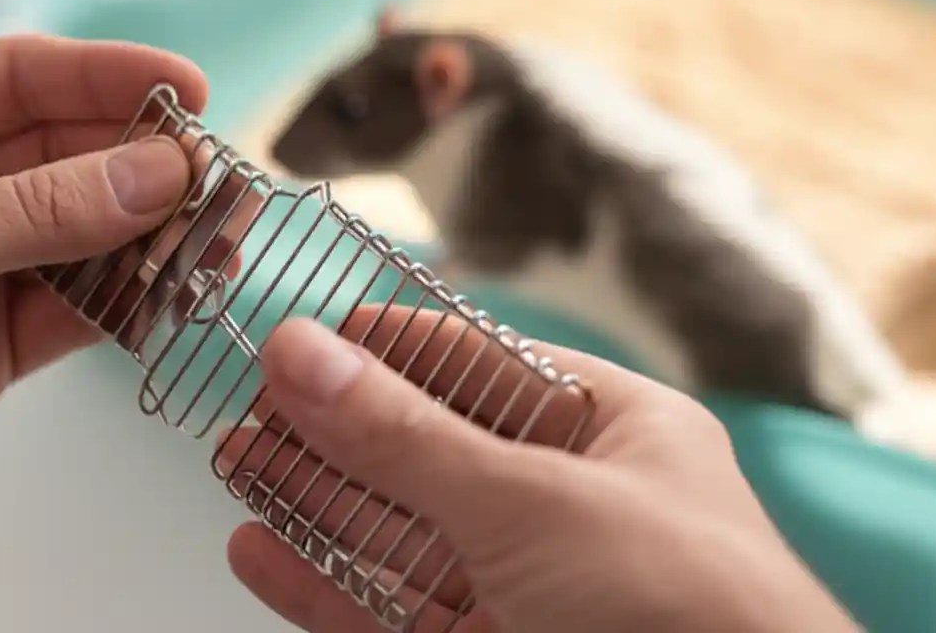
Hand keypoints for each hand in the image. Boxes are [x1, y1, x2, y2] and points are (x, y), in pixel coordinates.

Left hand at [0, 35, 206, 585]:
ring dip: (153, 238)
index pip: (23, 78)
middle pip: (69, 156)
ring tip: (219, 245)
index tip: (191, 93)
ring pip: (87, 236)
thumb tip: (156, 173)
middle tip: (218, 184)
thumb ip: (41, 211)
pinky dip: (132, 304)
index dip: (110, 77)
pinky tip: (175, 298)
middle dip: (146, 166)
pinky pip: (81, 309)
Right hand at [222, 307, 857, 631]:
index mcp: (617, 436)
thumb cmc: (695, 613)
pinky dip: (325, 585)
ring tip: (240, 463)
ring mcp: (535, 590)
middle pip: (433, 452)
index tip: (317, 332)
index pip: (488, 368)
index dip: (399, 347)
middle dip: (340, 427)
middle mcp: (576, 509)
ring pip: (405, 535)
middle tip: (257, 402)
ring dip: (319, 501)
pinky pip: (394, 611)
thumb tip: (304, 354)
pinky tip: (266, 552)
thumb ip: (408, 435)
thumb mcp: (533, 499)